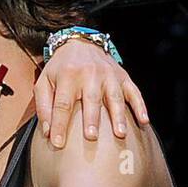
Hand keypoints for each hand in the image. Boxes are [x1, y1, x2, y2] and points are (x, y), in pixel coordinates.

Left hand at [34, 38, 148, 148]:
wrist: (80, 43)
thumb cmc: (60, 70)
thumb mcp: (44, 83)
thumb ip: (43, 106)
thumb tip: (47, 132)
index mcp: (68, 75)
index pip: (63, 104)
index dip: (60, 124)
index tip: (58, 143)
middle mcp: (90, 74)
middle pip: (91, 99)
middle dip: (92, 119)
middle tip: (91, 137)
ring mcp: (109, 75)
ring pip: (115, 97)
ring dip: (118, 116)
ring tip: (119, 134)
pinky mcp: (123, 76)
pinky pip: (134, 92)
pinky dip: (140, 106)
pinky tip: (144, 121)